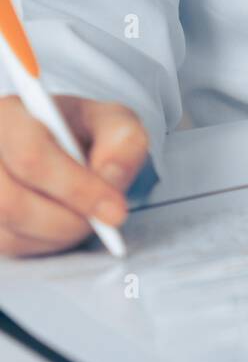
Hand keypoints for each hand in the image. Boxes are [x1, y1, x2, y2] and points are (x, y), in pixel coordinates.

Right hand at [0, 95, 148, 256]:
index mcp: (10, 115)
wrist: (65, 148)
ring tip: (86, 213)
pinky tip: (64, 221)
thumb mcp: (114, 122)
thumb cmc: (82, 132)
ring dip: (61, 233)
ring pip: (12, 232)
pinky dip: (48, 243)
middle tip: (106, 220)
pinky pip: (13, 246)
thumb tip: (111, 175)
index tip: (114, 208)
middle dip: (69, 219)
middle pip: (12, 201)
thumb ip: (123, 140)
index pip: (31, 155)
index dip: (75, 187)